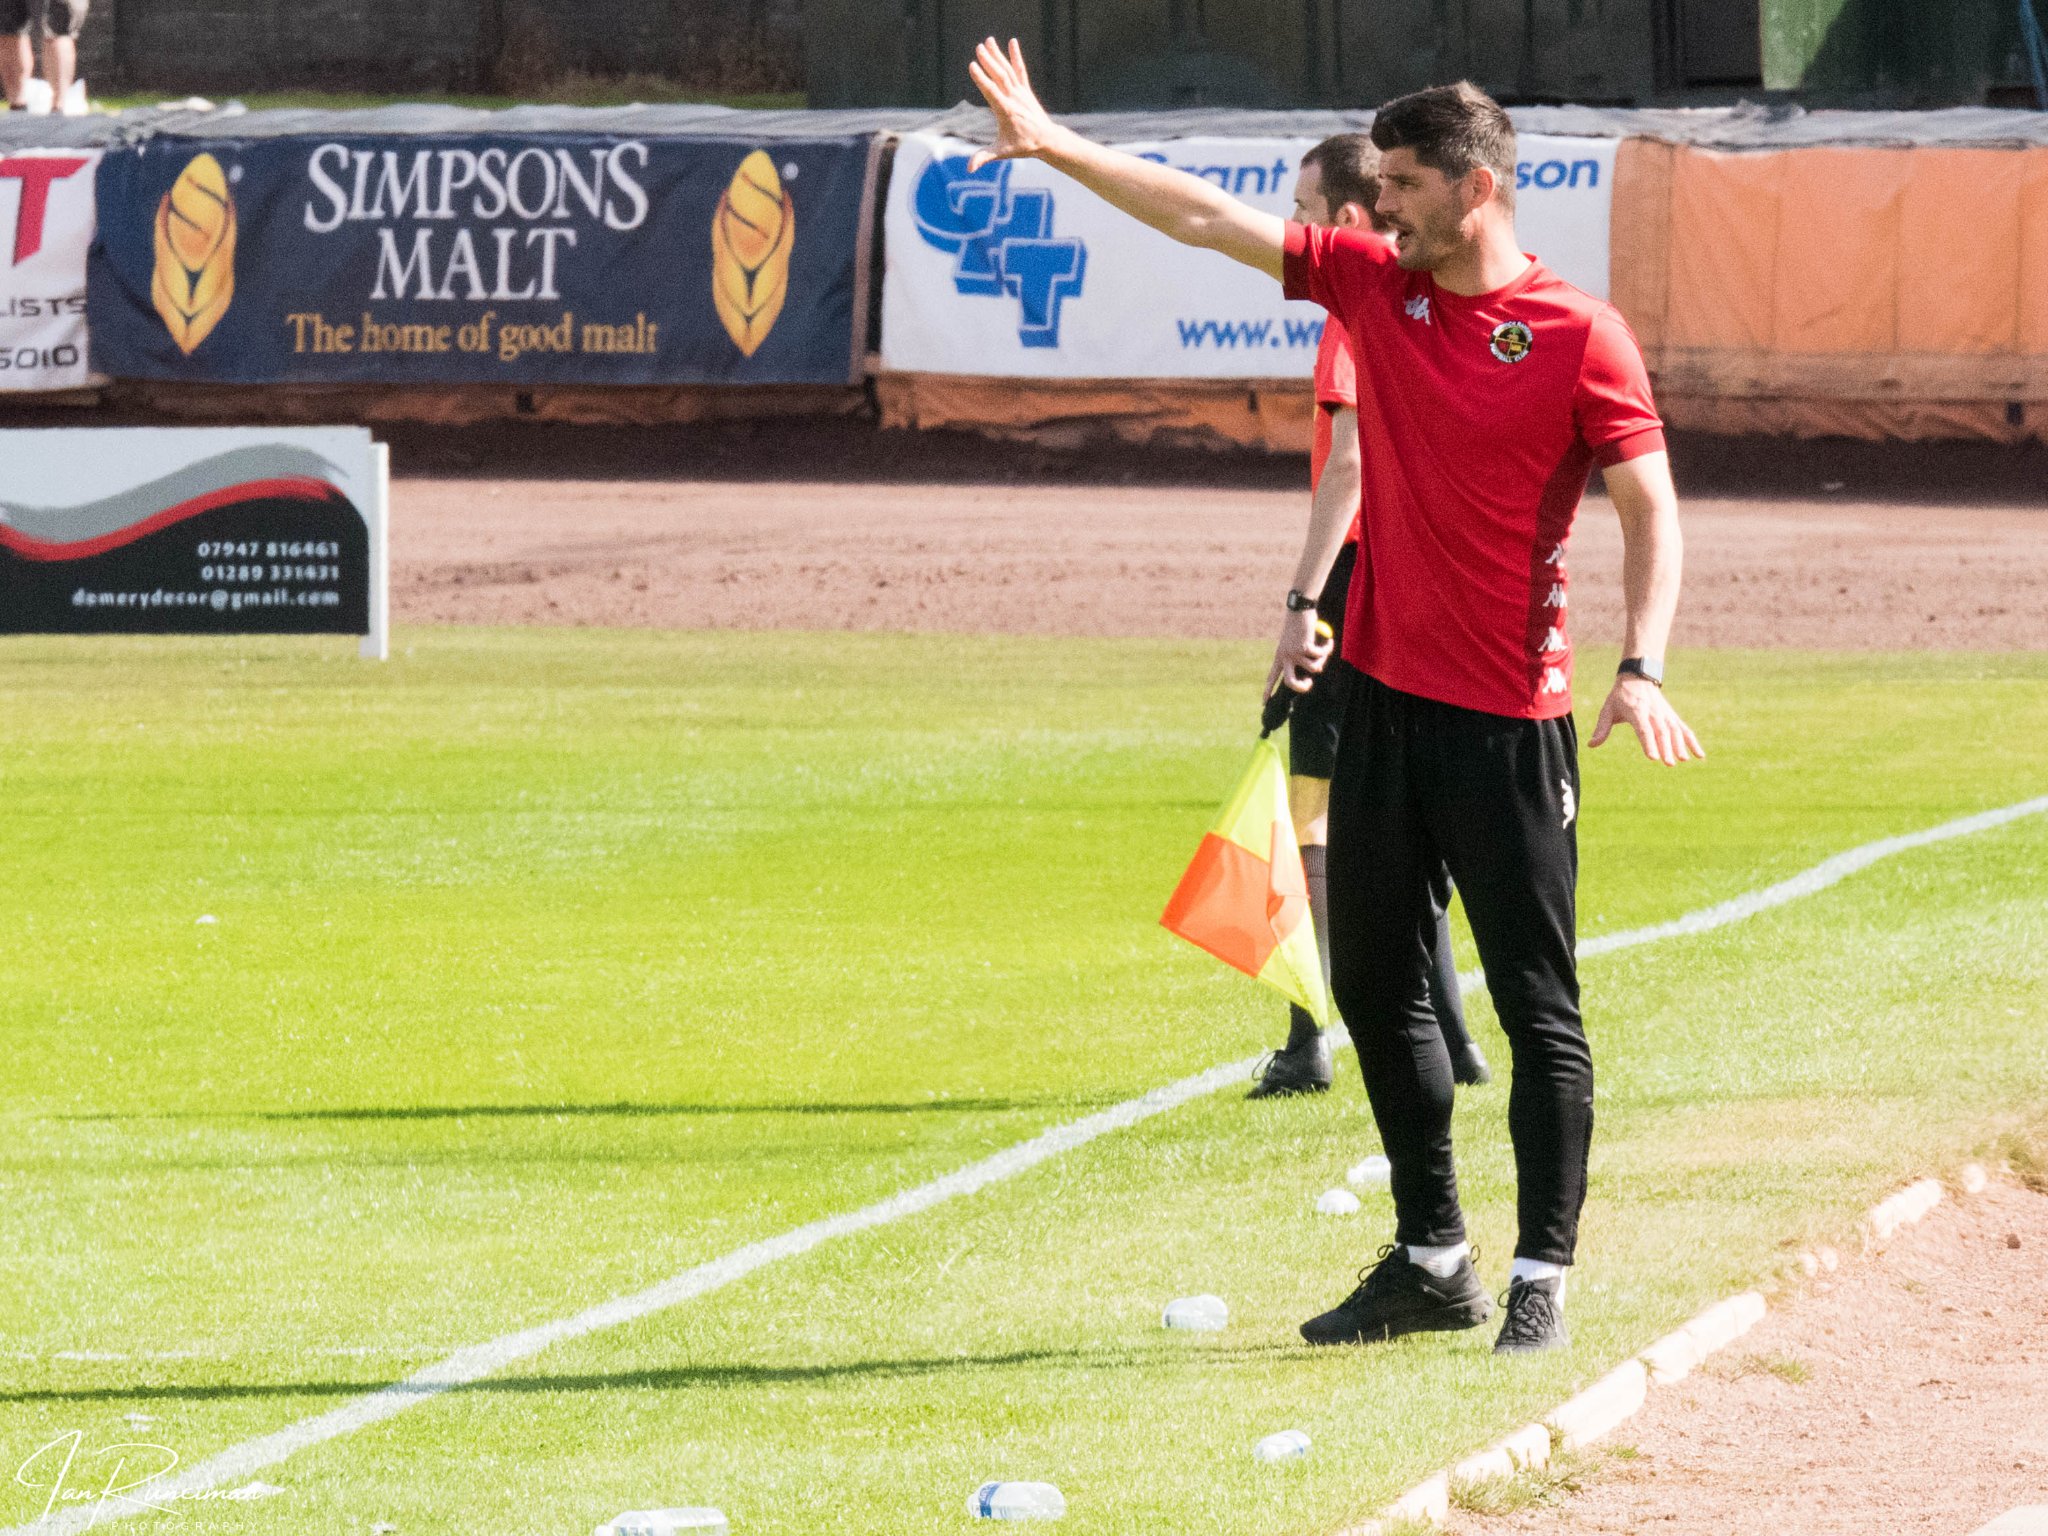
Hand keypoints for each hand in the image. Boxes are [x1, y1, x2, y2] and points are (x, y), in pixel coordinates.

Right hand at [967, 37, 1056, 170]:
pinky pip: (1020, 70)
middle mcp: (1014, 98)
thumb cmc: (1023, 146)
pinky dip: (1015, 56)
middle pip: (1000, 76)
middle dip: (989, 61)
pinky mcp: (1025, 90)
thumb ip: (985, 157)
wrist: (1046, 139)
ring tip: (987, 41)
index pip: (992, 92)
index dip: (981, 79)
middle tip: (978, 48)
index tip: (972, 66)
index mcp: (1006, 111)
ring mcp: (1021, 92)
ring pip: (1008, 70)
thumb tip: (969, 168)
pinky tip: (1012, 42)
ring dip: (997, 55)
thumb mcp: (1002, 152)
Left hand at [1264, 608, 1331, 699]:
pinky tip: (1327, 641)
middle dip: (1302, 687)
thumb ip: (1303, 657)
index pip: (1272, 677)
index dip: (1268, 691)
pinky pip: (1320, 656)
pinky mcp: (1304, 647)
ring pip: (1314, 668)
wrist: (1300, 609)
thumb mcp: (1298, 643)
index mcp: (1280, 656)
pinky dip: (1327, 648)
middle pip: (1291, 682)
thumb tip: (1315, 671)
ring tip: (1325, 648)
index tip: (1264, 703)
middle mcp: (1285, 656)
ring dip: (1323, 659)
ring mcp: (1294, 652)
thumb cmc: (1300, 625)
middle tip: (1310, 682)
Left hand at [1589, 676, 1703, 764]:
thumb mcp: (1607, 710)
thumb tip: (1591, 745)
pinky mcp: (1672, 717)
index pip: (1644, 730)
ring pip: (1674, 731)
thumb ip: (1601, 728)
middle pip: (1661, 732)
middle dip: (1666, 748)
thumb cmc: (1619, 697)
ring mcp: (1665, 715)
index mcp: (1637, 712)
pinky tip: (1699, 755)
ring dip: (1680, 745)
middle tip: (1669, 763)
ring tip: (1682, 760)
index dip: (1648, 743)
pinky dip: (1692, 742)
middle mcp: (1653, 713)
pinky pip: (1684, 729)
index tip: (1652, 757)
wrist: (1637, 678)